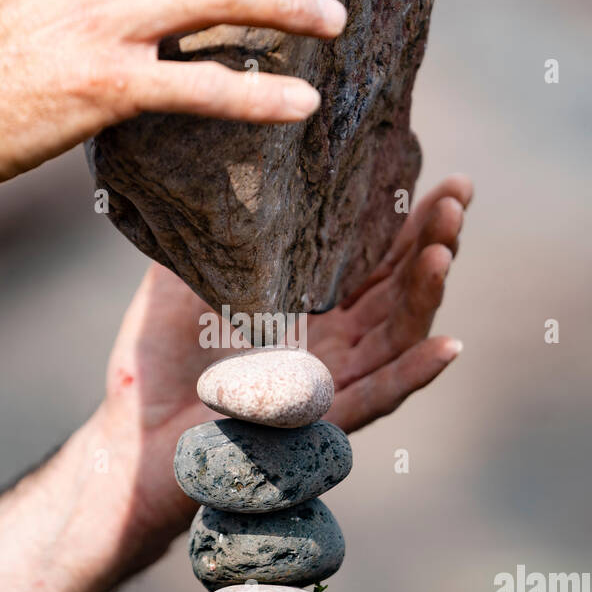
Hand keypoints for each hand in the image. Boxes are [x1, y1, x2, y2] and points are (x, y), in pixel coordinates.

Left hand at [97, 174, 471, 551]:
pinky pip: (377, 398)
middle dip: (432, 241)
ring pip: (396, 336)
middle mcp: (331, 342)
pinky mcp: (319, 423)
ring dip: (427, 294)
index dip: (407, 220)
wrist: (134, 435)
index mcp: (308, 306)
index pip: (372, 258)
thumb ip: (214, 231)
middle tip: (457, 195)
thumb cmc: (159, 361)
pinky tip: (449, 346)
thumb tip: (222, 156)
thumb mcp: (183, 278)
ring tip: (445, 249)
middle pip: (398, 288)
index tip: (437, 177)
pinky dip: (414, 375)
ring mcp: (330, 383)